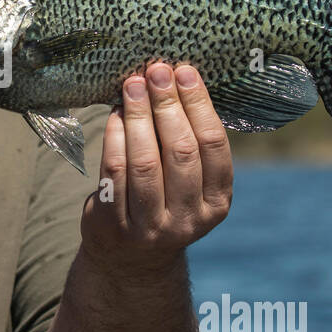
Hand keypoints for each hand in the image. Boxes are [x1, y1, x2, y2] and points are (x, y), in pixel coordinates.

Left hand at [79, 63, 232, 278]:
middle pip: (180, 152)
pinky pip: (114, 174)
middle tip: (157, 71)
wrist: (130, 260)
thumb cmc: (163, 202)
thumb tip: (176, 79)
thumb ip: (189, 143)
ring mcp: (151, 228)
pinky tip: (116, 115)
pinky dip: (114, 138)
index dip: (199, 105)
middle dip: (168, 105)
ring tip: (133, 85)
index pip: (213, 147)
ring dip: (139, 117)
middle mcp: (188, 219)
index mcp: (217, 203)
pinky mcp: (114, 227)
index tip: (185, 72)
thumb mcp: (190, 185)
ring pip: (145, 162)